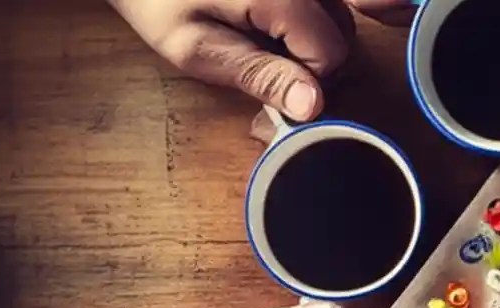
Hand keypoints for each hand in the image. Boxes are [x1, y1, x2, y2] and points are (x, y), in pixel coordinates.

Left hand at [109, 0, 411, 120]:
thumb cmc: (157, 0)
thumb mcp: (198, 49)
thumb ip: (260, 76)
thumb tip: (313, 106)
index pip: (331, 55)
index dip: (305, 80)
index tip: (269, 84)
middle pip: (343, 34)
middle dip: (312, 59)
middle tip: (262, 62)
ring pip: (340, 15)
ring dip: (312, 37)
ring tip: (262, 37)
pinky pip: (326, 1)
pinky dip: (308, 16)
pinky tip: (270, 21)